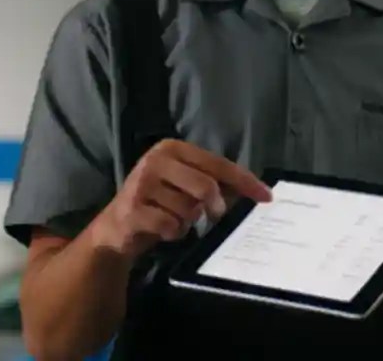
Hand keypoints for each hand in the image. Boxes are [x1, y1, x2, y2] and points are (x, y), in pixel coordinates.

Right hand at [91, 140, 270, 258]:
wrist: (116, 228)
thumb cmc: (159, 204)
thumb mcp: (186, 187)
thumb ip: (216, 184)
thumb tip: (255, 191)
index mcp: (173, 149)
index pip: (218, 164)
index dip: (245, 181)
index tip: (266, 196)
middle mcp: (156, 160)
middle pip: (206, 186)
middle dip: (214, 206)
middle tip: (214, 215)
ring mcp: (141, 184)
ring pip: (188, 209)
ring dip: (188, 222)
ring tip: (174, 219)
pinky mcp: (132, 210)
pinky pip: (170, 226)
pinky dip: (173, 234)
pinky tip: (162, 230)